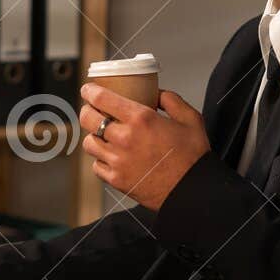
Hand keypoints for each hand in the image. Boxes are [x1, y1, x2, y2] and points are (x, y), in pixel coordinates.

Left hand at [78, 84, 209, 210]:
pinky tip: (112, 156)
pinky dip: (101, 160)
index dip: (90, 91)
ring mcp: (118, 161)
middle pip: (88, 119)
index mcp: (141, 119)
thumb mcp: (190, 118)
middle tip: (93, 111)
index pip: (102, 98)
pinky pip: (97, 166)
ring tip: (104, 136)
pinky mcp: (116, 179)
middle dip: (87, 111)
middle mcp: (124, 138)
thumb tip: (157, 93)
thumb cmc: (193, 157)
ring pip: (89, 143)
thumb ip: (171, 100)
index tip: (89, 90)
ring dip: (94, 136)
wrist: (192, 190)